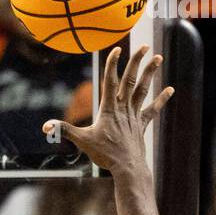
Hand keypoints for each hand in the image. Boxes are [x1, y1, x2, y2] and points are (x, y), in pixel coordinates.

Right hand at [43, 45, 173, 175]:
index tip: (117, 49)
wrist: (127, 168)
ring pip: (143, 90)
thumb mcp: (82, 141)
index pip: (111, 81)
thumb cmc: (104, 155)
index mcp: (109, 109)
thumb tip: (45, 127)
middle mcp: (124, 108)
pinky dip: (161, 100)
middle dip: (137, 62)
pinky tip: (170, 90)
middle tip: (144, 46)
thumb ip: (64, 131)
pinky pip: (152, 110)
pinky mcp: (141, 125)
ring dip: (150, 73)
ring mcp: (134, 115)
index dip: (113, 64)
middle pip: (131, 80)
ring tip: (158, 58)